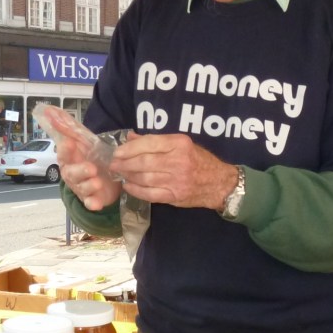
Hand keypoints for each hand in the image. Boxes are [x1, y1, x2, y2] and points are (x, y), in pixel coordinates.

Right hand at [53, 123, 121, 211]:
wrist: (103, 177)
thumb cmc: (88, 156)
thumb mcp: (81, 139)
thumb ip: (66, 125)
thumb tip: (47, 108)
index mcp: (68, 158)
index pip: (64, 153)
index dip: (66, 150)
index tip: (69, 144)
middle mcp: (72, 173)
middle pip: (72, 173)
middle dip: (80, 171)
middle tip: (92, 169)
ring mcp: (81, 187)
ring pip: (82, 188)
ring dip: (89, 186)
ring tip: (98, 182)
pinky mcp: (91, 199)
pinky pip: (90, 203)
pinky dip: (92, 204)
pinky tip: (96, 204)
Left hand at [110, 132, 236, 209]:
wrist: (219, 183)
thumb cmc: (199, 160)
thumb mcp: (181, 144)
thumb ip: (155, 140)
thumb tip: (130, 137)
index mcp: (180, 144)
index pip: (149, 143)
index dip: (129, 148)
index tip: (117, 151)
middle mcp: (178, 161)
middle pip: (144, 162)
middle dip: (124, 163)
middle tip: (113, 164)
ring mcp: (176, 180)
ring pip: (145, 178)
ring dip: (129, 176)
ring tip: (120, 174)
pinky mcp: (175, 195)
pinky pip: (150, 194)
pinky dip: (136, 190)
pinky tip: (129, 186)